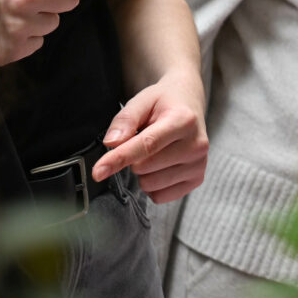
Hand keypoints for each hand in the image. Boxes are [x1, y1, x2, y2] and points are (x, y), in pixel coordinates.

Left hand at [93, 68, 207, 201]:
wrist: (189, 103)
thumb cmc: (164, 103)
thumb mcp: (142, 101)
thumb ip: (125, 120)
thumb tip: (112, 143)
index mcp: (183, 121)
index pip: (147, 146)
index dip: (119, 159)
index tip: (98, 172)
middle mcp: (196, 144)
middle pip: (144, 167)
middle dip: (133, 158)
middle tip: (143, 141)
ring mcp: (199, 164)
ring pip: (150, 184)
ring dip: (143, 173)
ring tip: (154, 152)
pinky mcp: (197, 179)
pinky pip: (160, 196)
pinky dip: (153, 186)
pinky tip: (161, 167)